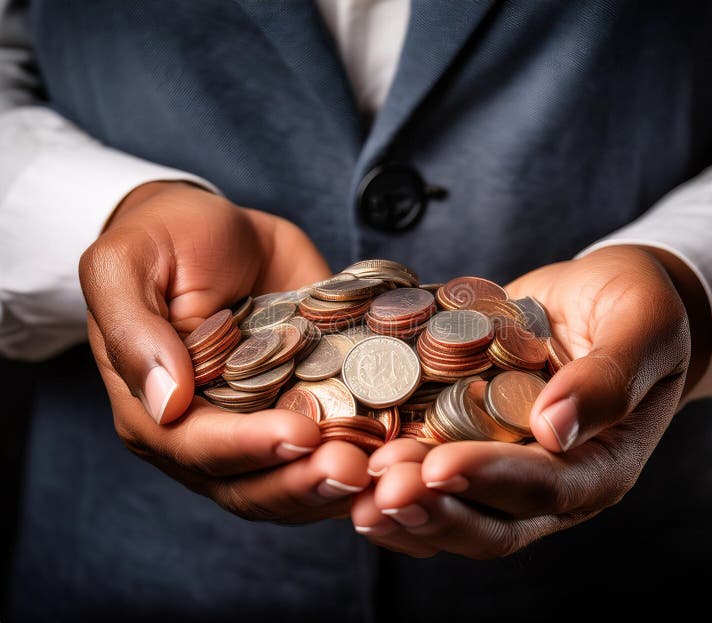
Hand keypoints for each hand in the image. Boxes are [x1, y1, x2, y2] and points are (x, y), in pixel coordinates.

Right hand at [80, 181, 370, 522]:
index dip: (249, 447)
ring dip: (336, 484)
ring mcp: (260, 429)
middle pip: (252, 485)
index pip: (198, 448)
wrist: (219, 229)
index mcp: (154, 410)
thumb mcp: (125, 265)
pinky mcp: (305, 409)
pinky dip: (363, 458)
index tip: (300, 433)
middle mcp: (207, 434)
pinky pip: (331, 451)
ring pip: (294, 482)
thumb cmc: (163, 241)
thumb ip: (134, 332)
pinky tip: (398, 454)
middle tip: (356, 466)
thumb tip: (165, 402)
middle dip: (303, 480)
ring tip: (382, 467)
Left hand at [350, 245, 711, 556]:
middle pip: (493, 522)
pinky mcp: (478, 449)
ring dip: (406, 512)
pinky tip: (354, 479)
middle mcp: (556, 483)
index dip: (490, 479)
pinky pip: (437, 486)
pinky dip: (396, 488)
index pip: (546, 485)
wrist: (611, 299)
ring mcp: (511, 472)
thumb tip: (555, 429)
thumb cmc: (641, 305)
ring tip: (355, 497)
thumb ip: (610, 378)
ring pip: (458, 516)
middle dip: (434, 508)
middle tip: (379, 488)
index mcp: (603, 462)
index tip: (436, 465)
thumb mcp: (643, 325)